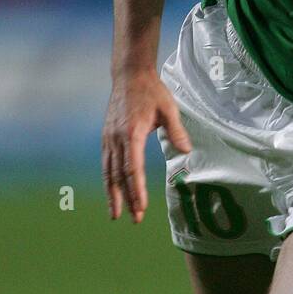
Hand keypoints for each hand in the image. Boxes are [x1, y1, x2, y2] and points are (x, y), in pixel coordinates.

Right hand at [102, 69, 190, 222]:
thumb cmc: (151, 92)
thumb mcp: (168, 108)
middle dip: (126, 198)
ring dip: (114, 194)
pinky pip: (106, 164)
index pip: (133, 167)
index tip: (141, 206)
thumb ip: (176, 130)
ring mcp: (109, 138)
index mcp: (132, 132)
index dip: (137, 188)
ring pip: (109, 172)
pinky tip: (112, 193)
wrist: (129, 75)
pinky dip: (109, 181)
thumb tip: (186, 150)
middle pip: (119, 175)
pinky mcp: (106, 138)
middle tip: (134, 219)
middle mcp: (116, 138)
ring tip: (117, 214)